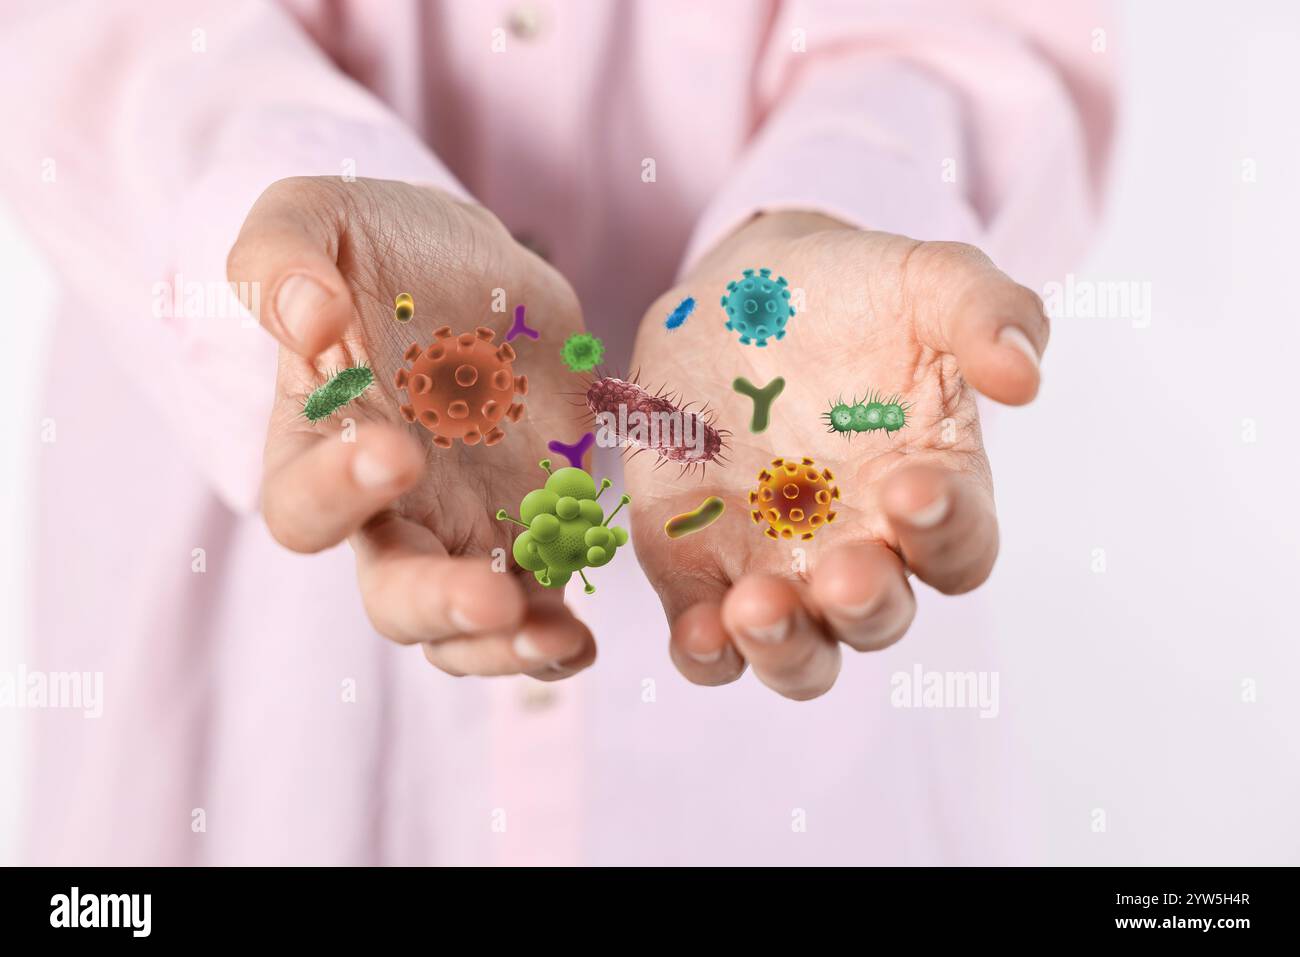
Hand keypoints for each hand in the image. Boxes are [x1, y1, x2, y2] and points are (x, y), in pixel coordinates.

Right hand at [228, 177, 596, 678]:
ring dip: (504, 644)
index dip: (339, 492)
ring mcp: (464, 525)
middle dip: (438, 603)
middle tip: (491, 596)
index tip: (398, 450)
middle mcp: (387, 507)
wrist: (471, 266)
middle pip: (393, 594)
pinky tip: (581, 638)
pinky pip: (537, 603)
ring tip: (555, 637)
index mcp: (319, 445)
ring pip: (464, 625)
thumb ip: (283, 258)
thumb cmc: (380, 246)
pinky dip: (555, 633)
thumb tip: (307, 320)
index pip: (303, 504)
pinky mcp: (532, 524)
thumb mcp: (318, 219)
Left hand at [626, 211, 1047, 698]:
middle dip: (866, 604)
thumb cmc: (852, 294)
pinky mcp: (700, 573)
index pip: (960, 546)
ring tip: (756, 609)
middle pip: (880, 616)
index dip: (947, 530)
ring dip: (786, 647)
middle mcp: (862, 549)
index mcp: (930, 493)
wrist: (737, 294)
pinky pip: (710, 642)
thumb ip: (986, 313)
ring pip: (800, 651)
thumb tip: (1023, 377)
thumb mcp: (926, 281)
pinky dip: (708, 652)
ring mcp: (779, 569)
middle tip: (843, 574)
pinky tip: (701, 631)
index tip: (913, 487)